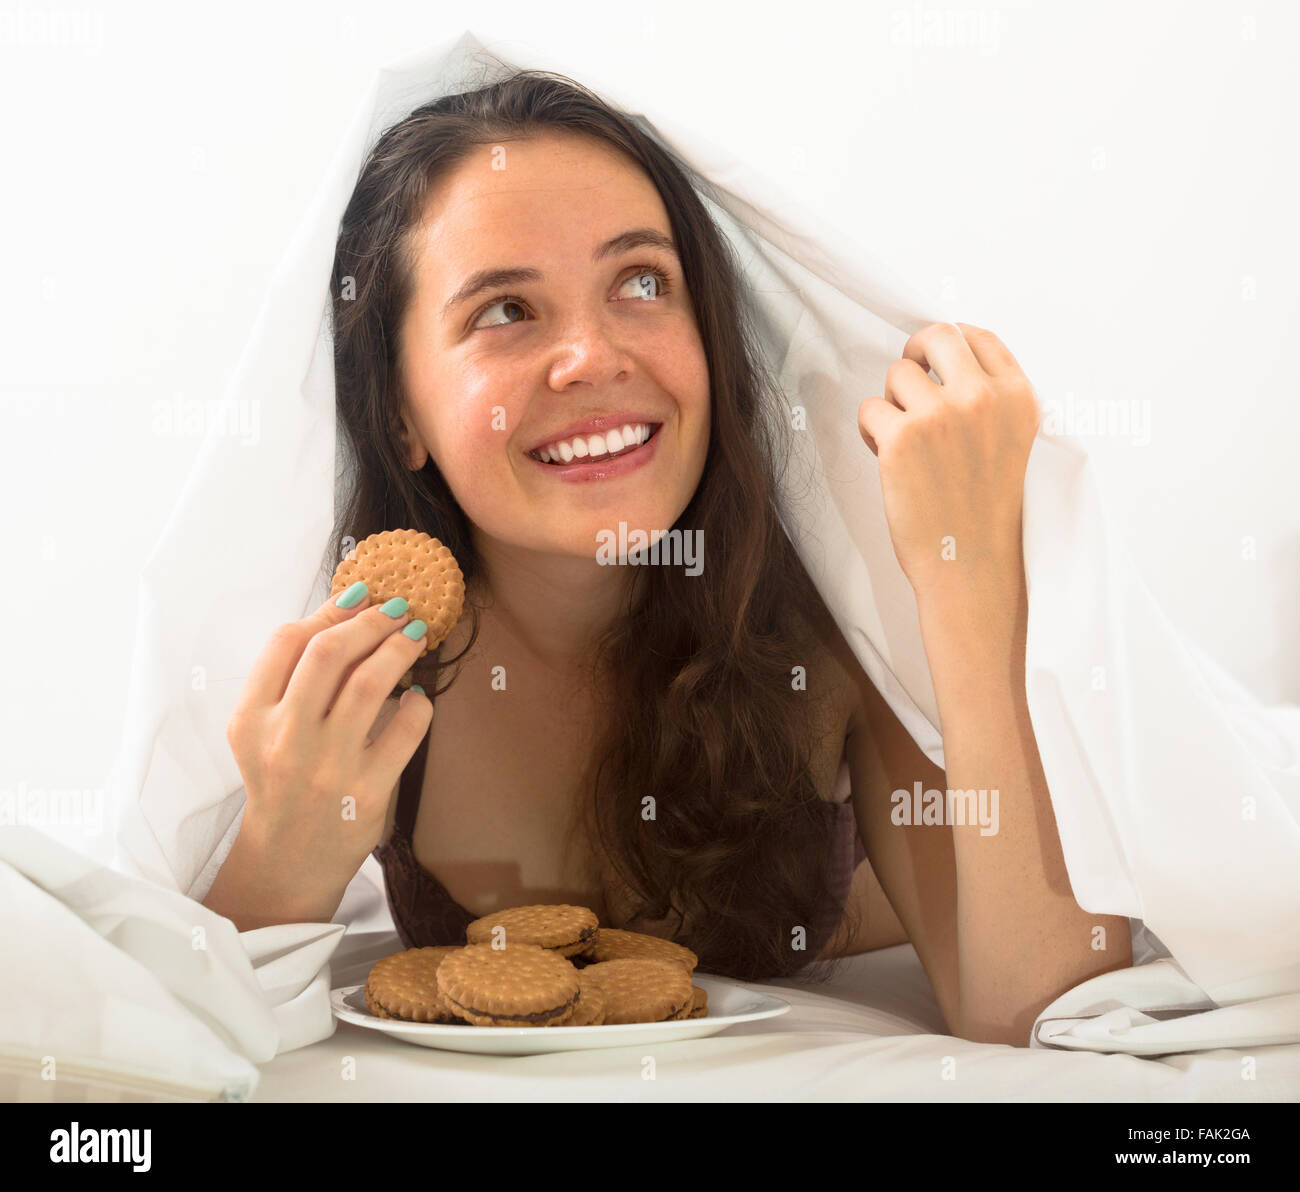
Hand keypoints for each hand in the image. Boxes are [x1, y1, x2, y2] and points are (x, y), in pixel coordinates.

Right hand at [224, 577, 432, 905]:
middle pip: (330, 653)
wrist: (286, 863)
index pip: (286, 642)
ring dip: (399, 648)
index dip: (329, 609)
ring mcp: (327, 767)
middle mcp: (284, 740)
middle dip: (370, 620)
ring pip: (371, 684)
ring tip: (415, 635)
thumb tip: (347, 608)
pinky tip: (419, 695)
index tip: (360, 595)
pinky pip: (406, 729)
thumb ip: (291, 677)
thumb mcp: (261, 731)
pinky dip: (420, 703)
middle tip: (398, 608)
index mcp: (251, 719)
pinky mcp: (367, 793)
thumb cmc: (280, 781)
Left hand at [856, 322, 1040, 597]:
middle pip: (936, 336)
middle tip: (908, 386)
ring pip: (896, 375)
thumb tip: (944, 366)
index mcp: (1018, 397)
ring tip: (904, 443)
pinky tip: (887, 459)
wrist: (973, 566)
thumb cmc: (987, 511)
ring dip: (892, 403)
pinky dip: (871, 432)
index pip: (978, 337)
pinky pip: (869, 409)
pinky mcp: (901, 437)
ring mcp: (940, 415)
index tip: (936, 362)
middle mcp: (982, 398)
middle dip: (916, 355)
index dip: (950, 343)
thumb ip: (991, 401)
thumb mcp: (1014, 444)